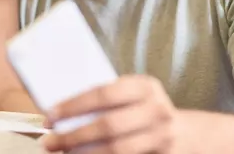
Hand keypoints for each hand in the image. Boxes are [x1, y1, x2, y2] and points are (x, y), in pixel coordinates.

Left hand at [43, 75, 180, 153]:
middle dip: (74, 135)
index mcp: (145, 86)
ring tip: (63, 152)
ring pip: (117, 149)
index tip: (50, 116)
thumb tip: (59, 111)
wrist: (184, 133)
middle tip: (49, 141)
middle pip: (108, 125)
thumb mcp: (131, 95)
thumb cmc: (143, 109)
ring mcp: (162, 136)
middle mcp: (157, 110)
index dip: (73, 106)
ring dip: (85, 153)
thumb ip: (105, 98)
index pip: (103, 94)